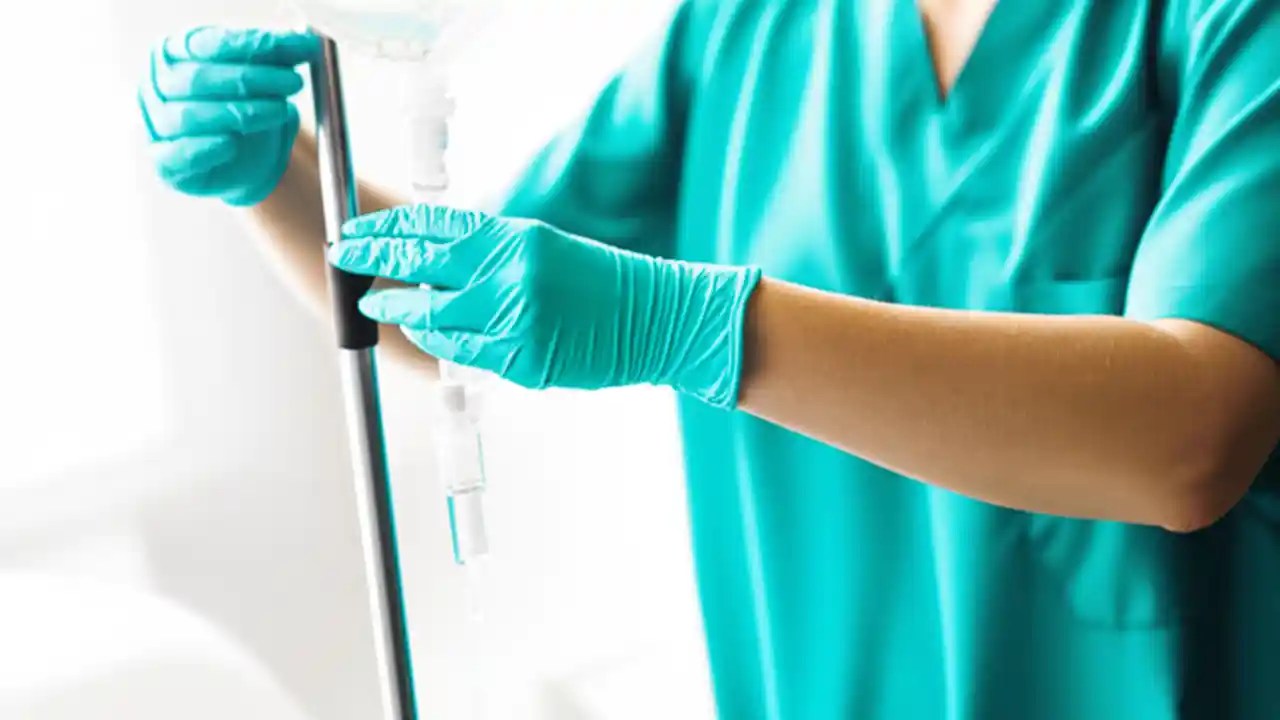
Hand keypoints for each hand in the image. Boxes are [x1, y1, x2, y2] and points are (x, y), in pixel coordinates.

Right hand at [138, 27, 318, 205]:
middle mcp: (157, 85)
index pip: (209, 43)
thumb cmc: (248, 110)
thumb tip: (305, 41)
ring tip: (280, 111)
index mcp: (174, 52)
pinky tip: (232, 144)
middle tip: (293, 82)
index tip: (295, 49)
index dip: (253, 45)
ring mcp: (154, 124)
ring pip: (190, 116)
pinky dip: (206, 149)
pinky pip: (178, 155)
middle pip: (197, 78)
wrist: (248, 161)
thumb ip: (277, 58)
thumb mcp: (264, 78)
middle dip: (250, 79)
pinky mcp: (163, 162)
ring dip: (240, 113)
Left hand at [328, 205, 761, 407]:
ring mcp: (513, 322)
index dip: (386, 229)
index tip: (354, 231)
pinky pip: (463, 354)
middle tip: (343, 260)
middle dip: (373, 264)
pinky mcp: (520, 362)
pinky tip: (427, 334)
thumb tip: (428, 260)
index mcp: (513, 239)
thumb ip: (486, 252)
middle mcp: (510, 276)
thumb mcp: (539, 247)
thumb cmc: (597, 283)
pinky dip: (440, 342)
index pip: (432, 228)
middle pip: (420, 269)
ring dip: (400, 311)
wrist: (652, 320)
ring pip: (433, 320)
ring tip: (379, 304)